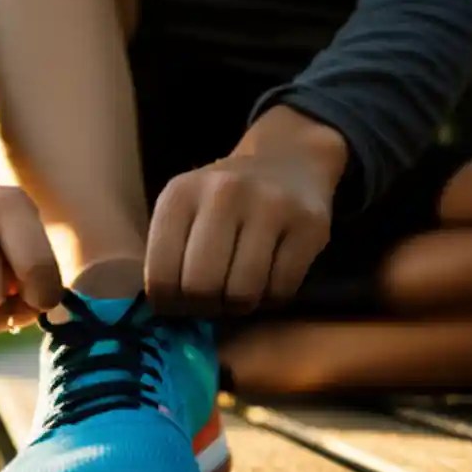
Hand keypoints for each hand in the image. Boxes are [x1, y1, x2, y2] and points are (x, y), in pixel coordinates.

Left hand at [145, 106, 346, 314]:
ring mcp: (270, 207)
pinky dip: (271, 299)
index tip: (176, 305)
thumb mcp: (184, 209)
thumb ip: (169, 251)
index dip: (167, 303)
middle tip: (208, 304)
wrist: (288, 160)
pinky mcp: (309, 225)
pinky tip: (266, 283)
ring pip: (242, 292)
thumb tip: (165, 311)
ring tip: (236, 294)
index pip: (161, 274)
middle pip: (201, 286)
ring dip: (237, 306)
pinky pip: (281, 289)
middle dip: (202, 307)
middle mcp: (223, 194)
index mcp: (180, 195)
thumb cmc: (223, 198)